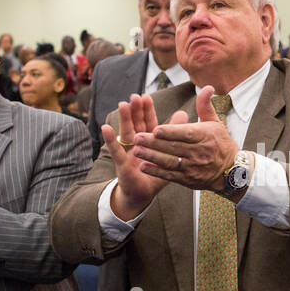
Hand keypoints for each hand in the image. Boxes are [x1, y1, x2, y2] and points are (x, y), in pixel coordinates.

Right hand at [104, 92, 171, 219]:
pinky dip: (110, 139)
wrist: (143, 194)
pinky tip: (106, 128)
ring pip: (126, 133)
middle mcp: (137, 144)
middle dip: (135, 110)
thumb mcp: (167, 153)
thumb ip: (173, 133)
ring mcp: (128, 152)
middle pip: (136, 124)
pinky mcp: (121, 164)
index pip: (148, 122)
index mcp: (149, 140)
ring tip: (122, 104)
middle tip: (135, 96)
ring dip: (124, 119)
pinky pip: (116, 150)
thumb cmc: (156, 173)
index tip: (146, 97)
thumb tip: (183, 113)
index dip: (147, 110)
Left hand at [133, 86, 239, 192]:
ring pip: (170, 162)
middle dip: (154, 143)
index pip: (186, 134)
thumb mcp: (215, 123)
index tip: (155, 129)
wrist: (231, 171)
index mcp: (205, 136)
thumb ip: (205, 106)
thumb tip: (208, 87)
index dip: (170, 132)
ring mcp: (193, 167)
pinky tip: (144, 167)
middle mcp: (199, 152)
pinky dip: (156, 172)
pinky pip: (170, 176)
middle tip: (137, 138)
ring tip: (136, 151)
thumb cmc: (220, 143)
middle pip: (174, 148)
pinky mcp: (188, 179)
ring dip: (152, 157)